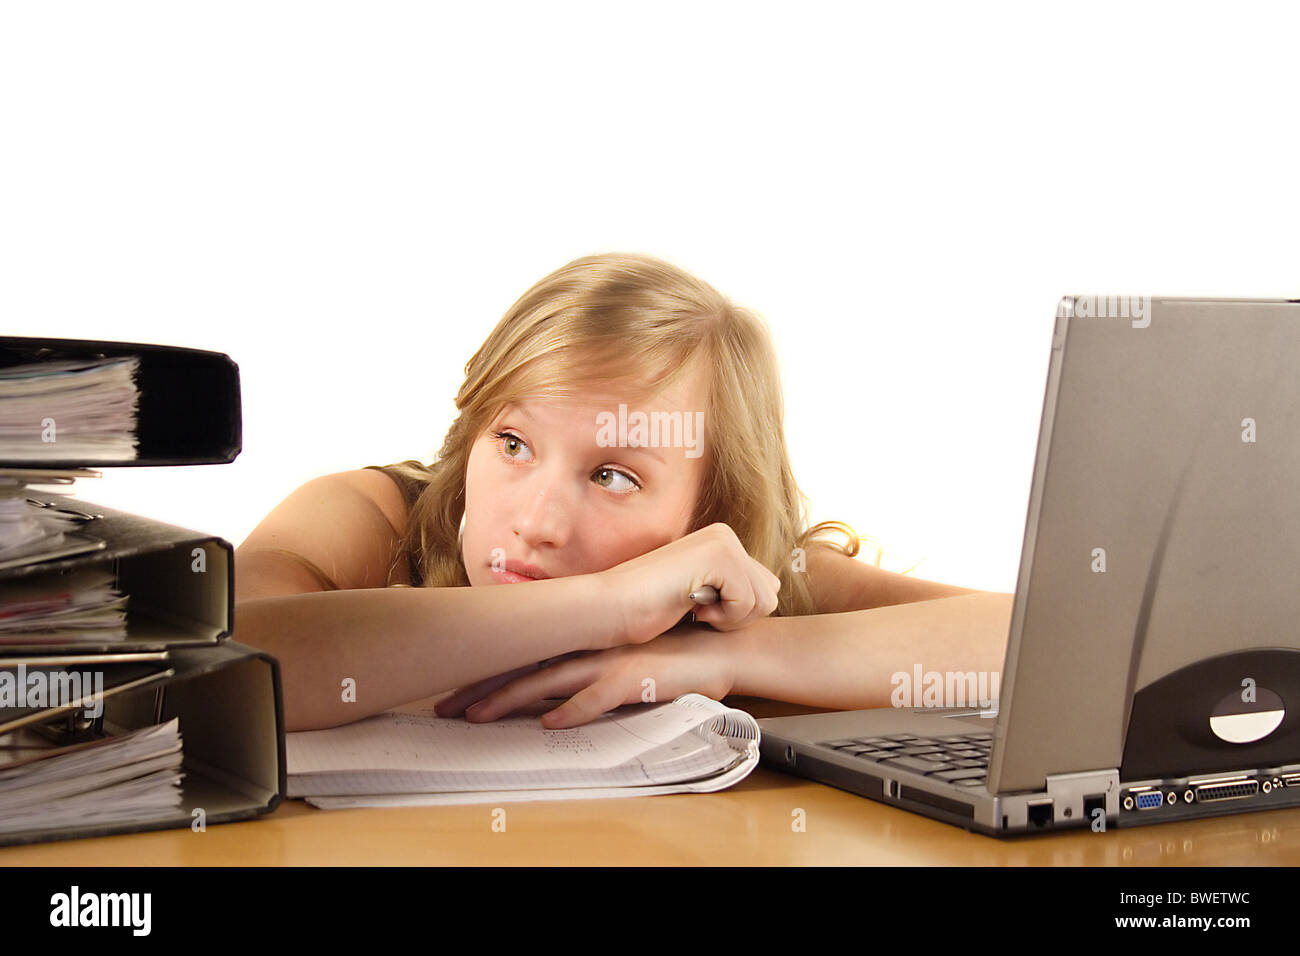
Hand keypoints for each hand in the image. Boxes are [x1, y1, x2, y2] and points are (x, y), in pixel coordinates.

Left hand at [433, 624, 737, 727]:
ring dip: (509, 700)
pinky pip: (597, 697)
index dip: (488, 672)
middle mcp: (589, 646)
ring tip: (475, 717)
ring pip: (548, 682)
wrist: (720, 649)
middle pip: (524, 668)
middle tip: (443, 706)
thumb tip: (551, 699)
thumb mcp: (620, 661)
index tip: (454, 689)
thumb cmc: (670, 656)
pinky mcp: (635, 678)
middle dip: (481, 687)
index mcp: (583, 642)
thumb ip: (588, 674)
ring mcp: (610, 660)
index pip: (525, 656)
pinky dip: (571, 711)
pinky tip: (548, 724)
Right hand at [597, 522, 781, 647]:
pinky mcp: (719, 557)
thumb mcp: (700, 597)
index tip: (698, 610)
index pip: (766, 590)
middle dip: (739, 617)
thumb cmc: (647, 611)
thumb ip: (732, 590)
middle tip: (697, 612)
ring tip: (693, 609)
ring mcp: (723, 542)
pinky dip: (723, 619)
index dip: (736, 614)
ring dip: (731, 620)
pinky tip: (690, 607)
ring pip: (765, 600)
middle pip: (771, 594)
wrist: (610, 608)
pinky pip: (748, 603)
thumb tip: (773, 592)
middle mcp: (726, 535)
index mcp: (723, 541)